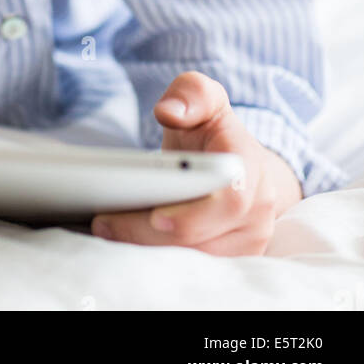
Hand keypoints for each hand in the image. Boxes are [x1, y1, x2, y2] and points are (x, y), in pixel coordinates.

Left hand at [89, 71, 301, 254]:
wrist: (236, 163)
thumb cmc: (212, 130)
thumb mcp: (202, 97)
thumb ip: (190, 94)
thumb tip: (169, 112)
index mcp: (250, 166)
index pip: (231, 199)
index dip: (195, 214)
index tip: (156, 215)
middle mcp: (258, 209)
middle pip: (205, 238)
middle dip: (150, 234)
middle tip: (105, 223)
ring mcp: (249, 240)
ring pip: (197, 260)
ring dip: (149, 250)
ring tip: (108, 230)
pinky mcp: (233, 259)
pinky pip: (195, 269)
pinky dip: (158, 260)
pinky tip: (126, 243)